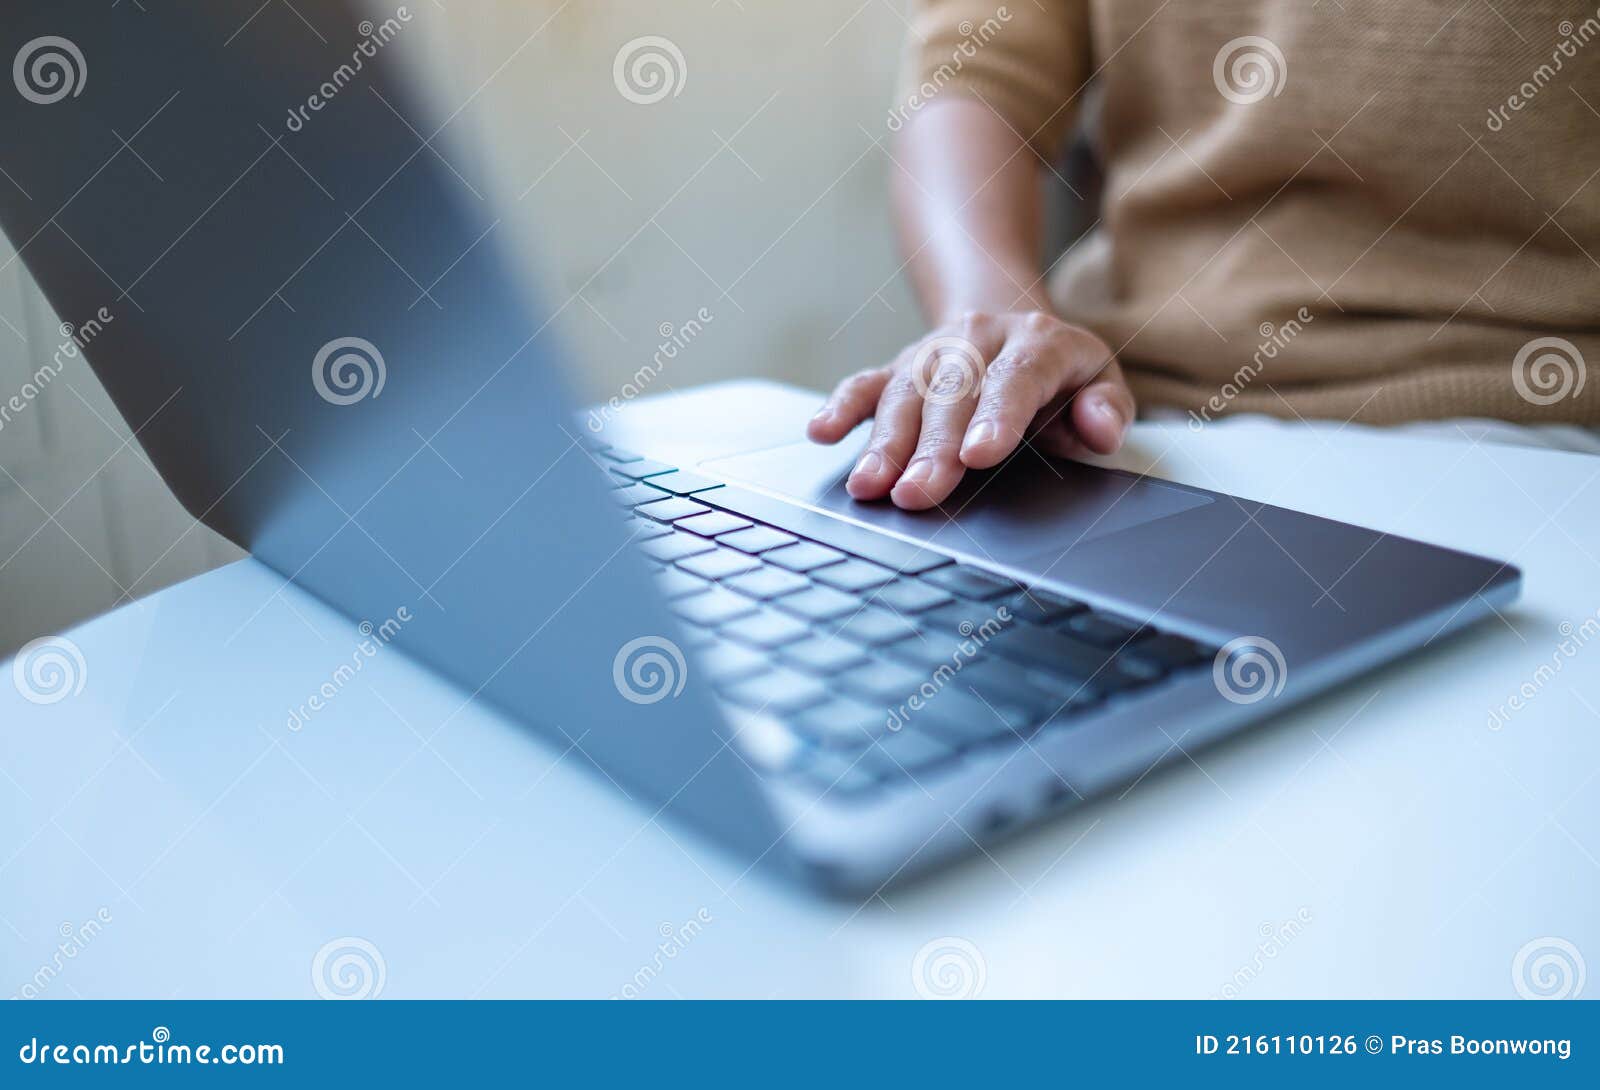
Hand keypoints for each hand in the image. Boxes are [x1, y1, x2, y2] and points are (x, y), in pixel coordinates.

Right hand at [806, 310, 1134, 509]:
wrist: (1010, 328)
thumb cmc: (1058, 376)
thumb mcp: (1099, 382)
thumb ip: (1107, 408)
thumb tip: (1101, 430)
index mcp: (1038, 342)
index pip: (1016, 379)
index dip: (997, 415)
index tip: (980, 454)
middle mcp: (980, 339)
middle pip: (952, 393)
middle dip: (932, 446)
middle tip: (918, 493)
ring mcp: (932, 352)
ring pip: (905, 393)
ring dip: (884, 442)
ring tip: (870, 485)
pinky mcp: (898, 367)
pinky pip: (865, 383)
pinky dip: (842, 407)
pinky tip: (822, 432)